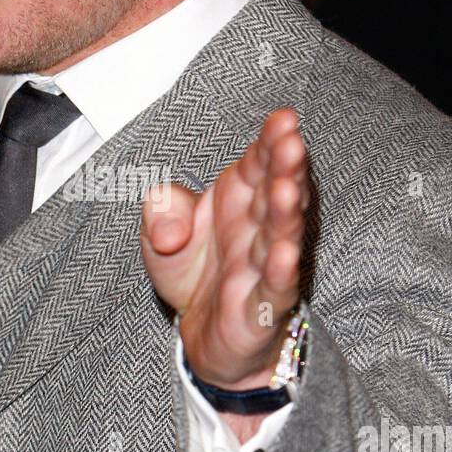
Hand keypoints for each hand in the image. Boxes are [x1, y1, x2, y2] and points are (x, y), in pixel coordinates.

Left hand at [140, 107, 308, 390]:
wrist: (202, 331)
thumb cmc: (193, 270)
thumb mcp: (159, 234)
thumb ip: (161, 213)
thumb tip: (168, 231)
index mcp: (239, 195)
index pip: (259, 162)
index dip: (271, 141)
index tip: (282, 120)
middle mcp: (259, 224)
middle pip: (275, 191)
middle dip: (285, 168)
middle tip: (292, 144)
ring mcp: (266, 263)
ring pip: (280, 234)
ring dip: (285, 213)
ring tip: (287, 190)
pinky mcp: (265, 303)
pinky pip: (274, 285)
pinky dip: (280, 270)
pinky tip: (284, 253)